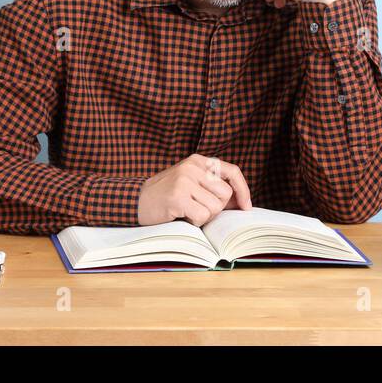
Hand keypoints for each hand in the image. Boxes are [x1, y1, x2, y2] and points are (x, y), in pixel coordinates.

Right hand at [137, 154, 252, 225]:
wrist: (135, 201)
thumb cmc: (166, 196)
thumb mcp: (190, 184)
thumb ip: (212, 188)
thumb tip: (241, 202)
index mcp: (198, 160)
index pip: (232, 171)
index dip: (243, 189)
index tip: (246, 206)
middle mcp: (193, 166)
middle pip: (226, 193)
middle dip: (216, 207)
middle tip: (197, 209)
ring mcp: (185, 180)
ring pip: (215, 207)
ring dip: (203, 216)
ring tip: (187, 211)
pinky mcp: (178, 196)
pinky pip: (201, 216)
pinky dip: (194, 222)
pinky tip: (180, 215)